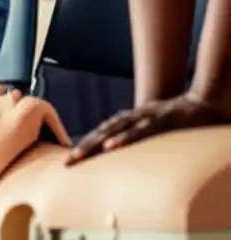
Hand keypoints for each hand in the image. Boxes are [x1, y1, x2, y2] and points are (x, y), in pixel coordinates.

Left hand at [67, 92, 229, 164]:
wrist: (201, 105)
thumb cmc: (175, 122)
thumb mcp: (152, 131)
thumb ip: (137, 139)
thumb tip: (123, 156)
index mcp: (128, 121)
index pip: (101, 134)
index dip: (85, 145)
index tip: (69, 160)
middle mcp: (132, 117)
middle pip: (102, 132)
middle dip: (83, 146)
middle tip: (67, 162)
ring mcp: (144, 116)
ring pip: (114, 129)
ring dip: (95, 142)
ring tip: (80, 155)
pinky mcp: (159, 120)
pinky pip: (139, 130)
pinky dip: (124, 137)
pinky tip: (110, 146)